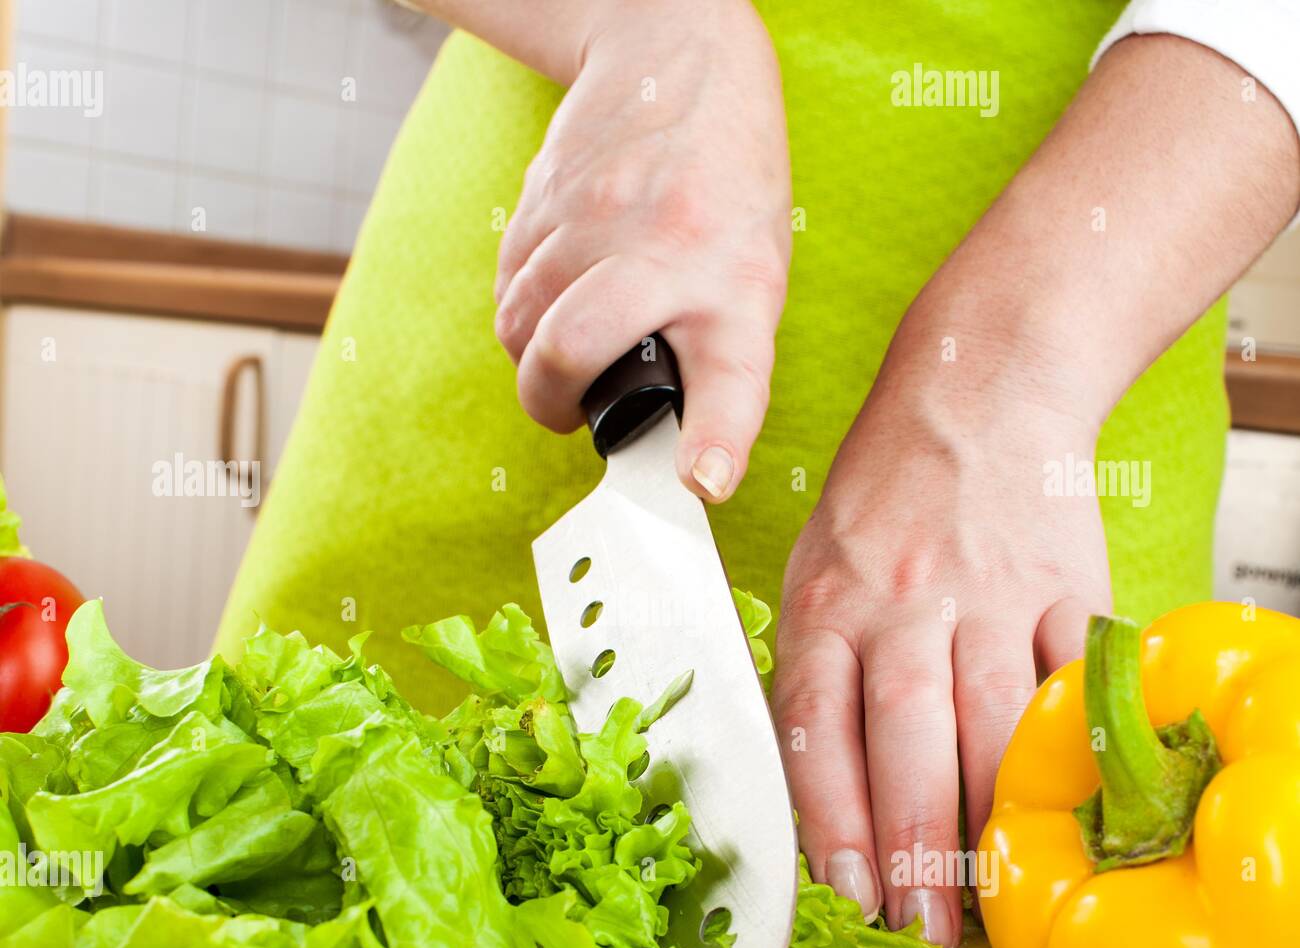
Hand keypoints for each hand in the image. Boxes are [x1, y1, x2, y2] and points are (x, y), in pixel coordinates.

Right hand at [493, 0, 790, 500]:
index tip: (701, 485)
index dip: (714, 440)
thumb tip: (677, 461)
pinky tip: (554, 292)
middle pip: (567, 352)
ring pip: (519, 325)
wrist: (676, 57)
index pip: (730, 376)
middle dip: (550, 403)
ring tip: (563, 349)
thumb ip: (714, 362)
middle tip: (567, 411)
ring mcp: (596, 218)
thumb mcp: (753, 275)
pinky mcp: (543, 198)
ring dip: (530, 358)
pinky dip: (519, 310)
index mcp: (739, 286)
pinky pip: (505, 286)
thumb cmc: (724, 193)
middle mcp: (668, 251)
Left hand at [772, 330, 1111, 947]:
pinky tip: (1073, 814)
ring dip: (991, 819)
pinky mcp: (1067, 583)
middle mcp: (902, 599)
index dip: (830, 823)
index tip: (847, 899)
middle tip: (924, 929)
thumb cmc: (881, 498)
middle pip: (906, 737)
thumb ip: (814, 671)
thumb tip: (816, 796)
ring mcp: (991, 591)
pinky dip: (1074, 751)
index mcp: (826, 602)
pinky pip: (1073, 678)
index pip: (816, 727)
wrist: (977, 391)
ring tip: (991, 896)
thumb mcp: (812, 569)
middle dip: (912, 846)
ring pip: (993, 721)